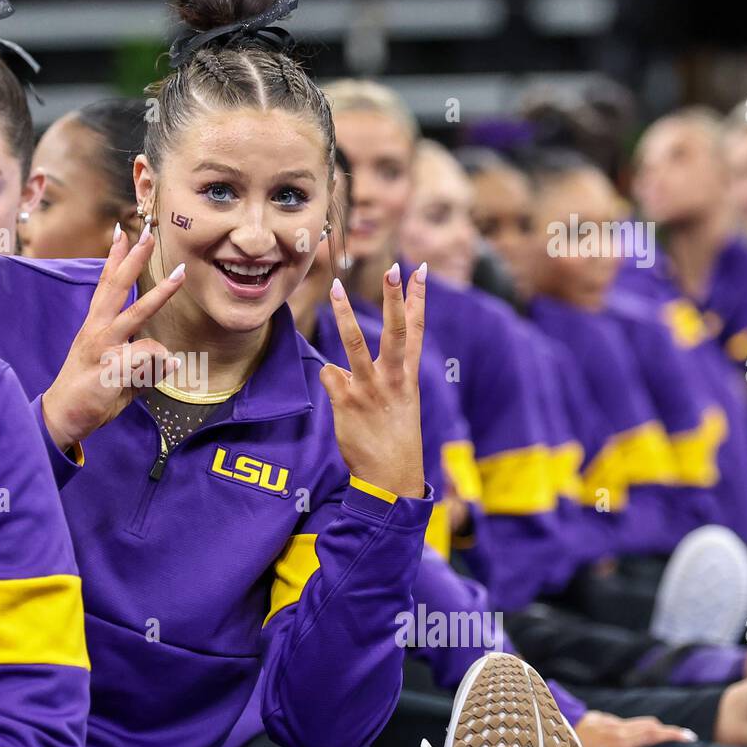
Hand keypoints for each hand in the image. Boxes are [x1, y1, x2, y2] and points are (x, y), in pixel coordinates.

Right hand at [40, 223, 185, 451]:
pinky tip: (173, 364)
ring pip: (134, 314)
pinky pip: (143, 358)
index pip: (106, 285)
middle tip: (148, 232)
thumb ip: (144, 363)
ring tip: (179, 276)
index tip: (122, 231)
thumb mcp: (120, 373)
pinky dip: (161, 361)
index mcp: (96, 326)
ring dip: (158, 294)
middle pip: (115, 287)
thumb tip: (172, 360)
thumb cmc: (90, 391)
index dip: (115, 258)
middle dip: (133, 258)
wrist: (62, 417)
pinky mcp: (108, 369)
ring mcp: (102, 348)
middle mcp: (97, 331)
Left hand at [318, 262, 426, 498]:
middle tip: (393, 269)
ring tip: (336, 289)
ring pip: (356, 344)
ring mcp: (369, 389)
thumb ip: (384, 376)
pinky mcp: (347, 403)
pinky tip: (333, 384)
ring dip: (345, 315)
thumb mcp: (402, 402)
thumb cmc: (395, 438)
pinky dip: (328, 375)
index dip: (418, 299)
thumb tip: (347, 361)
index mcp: (409, 377)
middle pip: (396, 331)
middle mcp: (392, 379)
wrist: (391, 477)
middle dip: (395, 299)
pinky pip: (329, 375)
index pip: (416, 330)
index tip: (418, 270)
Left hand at [574, 710, 695, 746]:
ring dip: (650, 729)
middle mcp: (613, 728)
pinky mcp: (595, 716)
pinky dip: (631, 728)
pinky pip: (619, 721)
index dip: (671, 735)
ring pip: (635, 722)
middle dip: (668, 731)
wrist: (543, 729)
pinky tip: (631, 737)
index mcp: (615, 743)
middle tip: (686, 738)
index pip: (650, 734)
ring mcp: (604, 719)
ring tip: (663, 739)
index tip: (689, 738)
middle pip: (648, 725)